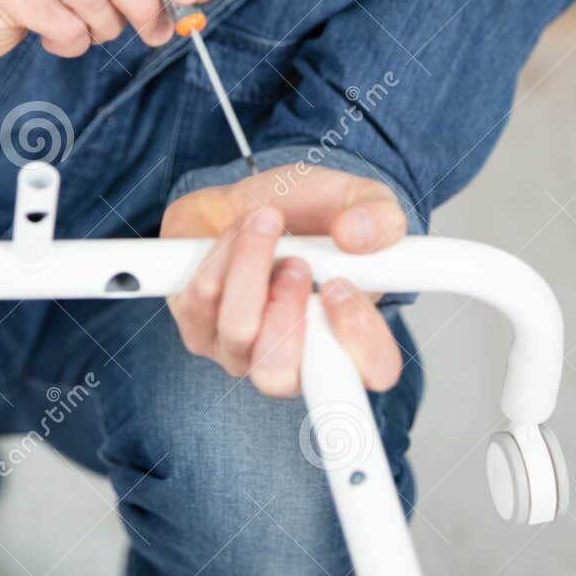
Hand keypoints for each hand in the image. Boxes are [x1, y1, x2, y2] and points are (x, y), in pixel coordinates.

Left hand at [160, 166, 406, 396]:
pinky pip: (201, 300)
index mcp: (348, 337)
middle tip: (296, 262)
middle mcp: (293, 360)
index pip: (372, 374)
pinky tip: (237, 229)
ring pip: (237, 329)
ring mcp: (240, 351)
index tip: (339, 288)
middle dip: (283, 311)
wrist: (250, 200)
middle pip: (279, 377)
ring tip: (266, 222)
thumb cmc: (310, 213)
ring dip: (251, 262)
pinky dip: (221, 251)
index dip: (360, 345)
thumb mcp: (360, 198)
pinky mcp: (196, 328)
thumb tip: (355, 237)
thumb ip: (378, 216)